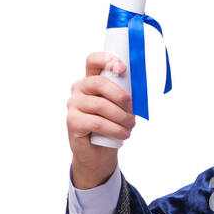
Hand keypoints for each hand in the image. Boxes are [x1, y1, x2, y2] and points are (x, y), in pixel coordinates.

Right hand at [67, 53, 135, 189]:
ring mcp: (73, 104)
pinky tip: (123, 134)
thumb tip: (141, 87)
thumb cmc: (112, 124)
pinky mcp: (72, 121)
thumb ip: (127, 93)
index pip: (93, 60)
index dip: (107, 60)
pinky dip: (114, 129)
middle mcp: (79, 88)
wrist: (99, 152)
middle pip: (99, 83)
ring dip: (121, 117)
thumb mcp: (122, 106)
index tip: (122, 69)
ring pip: (100, 105)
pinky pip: (97, 122)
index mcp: (92, 79)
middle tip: (133, 110)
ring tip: (130, 125)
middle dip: (121, 96)